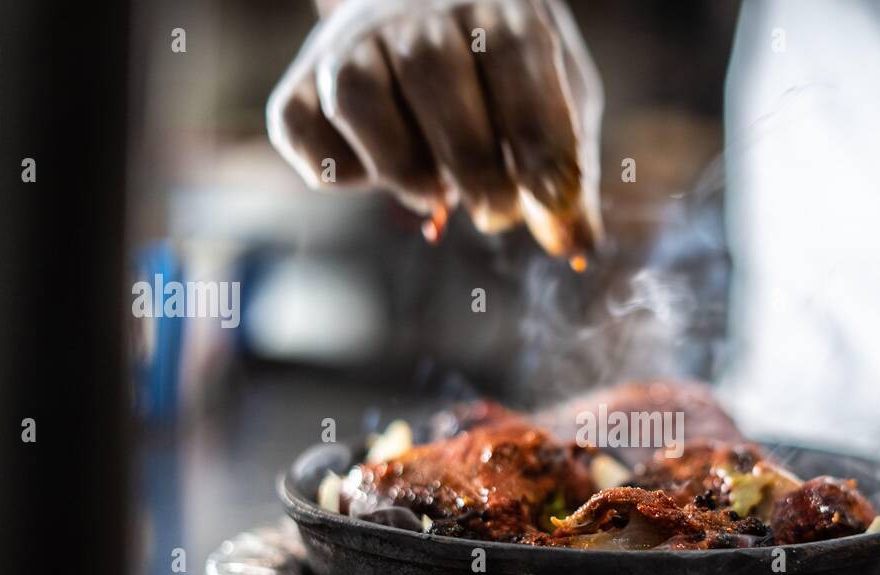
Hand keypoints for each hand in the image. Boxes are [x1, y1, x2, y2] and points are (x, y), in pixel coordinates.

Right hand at [267, 0, 601, 263]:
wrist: (419, 15)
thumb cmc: (505, 73)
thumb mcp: (556, 103)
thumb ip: (569, 171)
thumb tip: (577, 246)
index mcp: (492, 10)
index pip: (515, 57)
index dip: (537, 134)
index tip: (554, 197)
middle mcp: (414, 14)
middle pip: (433, 74)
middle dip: (474, 164)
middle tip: (497, 212)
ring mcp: (349, 44)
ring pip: (358, 97)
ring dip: (403, 167)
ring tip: (437, 194)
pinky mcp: (301, 84)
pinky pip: (304, 129)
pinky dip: (340, 169)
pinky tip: (379, 174)